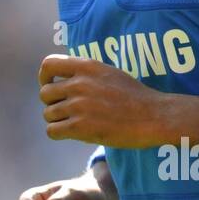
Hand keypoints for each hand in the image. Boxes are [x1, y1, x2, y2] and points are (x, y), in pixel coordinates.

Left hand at [38, 54, 166, 146]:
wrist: (154, 116)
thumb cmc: (135, 97)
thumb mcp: (110, 73)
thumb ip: (87, 73)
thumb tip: (66, 79)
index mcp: (87, 66)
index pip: (48, 65)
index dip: (44, 78)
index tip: (51, 86)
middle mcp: (79, 83)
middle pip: (45, 93)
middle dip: (52, 103)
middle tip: (66, 111)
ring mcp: (79, 105)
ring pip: (48, 114)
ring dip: (57, 120)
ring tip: (73, 124)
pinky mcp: (80, 127)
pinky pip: (52, 131)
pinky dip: (58, 133)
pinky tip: (71, 134)